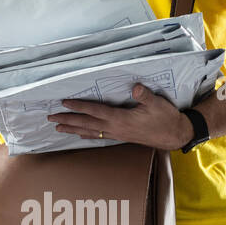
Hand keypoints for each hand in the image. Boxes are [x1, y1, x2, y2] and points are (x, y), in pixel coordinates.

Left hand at [46, 83, 190, 149]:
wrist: (174, 135)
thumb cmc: (166, 118)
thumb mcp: (157, 104)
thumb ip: (145, 96)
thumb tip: (135, 88)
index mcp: (121, 119)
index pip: (95, 111)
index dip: (79, 107)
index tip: (64, 103)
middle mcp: (115, 129)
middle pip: (87, 124)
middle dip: (68, 121)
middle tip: (51, 118)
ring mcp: (117, 134)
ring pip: (90, 132)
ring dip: (73, 129)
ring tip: (58, 128)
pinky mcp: (121, 136)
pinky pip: (98, 136)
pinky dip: (86, 134)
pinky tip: (79, 134)